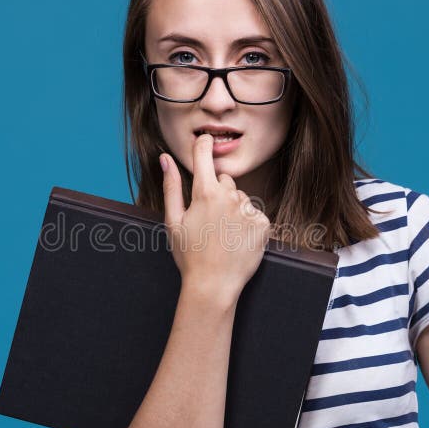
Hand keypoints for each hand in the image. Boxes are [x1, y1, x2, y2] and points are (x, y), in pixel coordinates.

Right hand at [160, 134, 271, 299]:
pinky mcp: (263, 223)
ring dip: (233, 210)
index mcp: (205, 193)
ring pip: (240, 198)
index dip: (203, 145)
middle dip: (217, 193)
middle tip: (208, 220)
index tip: (204, 142)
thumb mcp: (173, 220)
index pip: (204, 153)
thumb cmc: (190, 255)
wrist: (214, 286)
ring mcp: (248, 209)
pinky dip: (248, 224)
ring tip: (223, 234)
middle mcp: (230, 196)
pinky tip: (237, 240)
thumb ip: (171, 186)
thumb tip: (165, 158)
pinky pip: (254, 214)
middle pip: (224, 180)